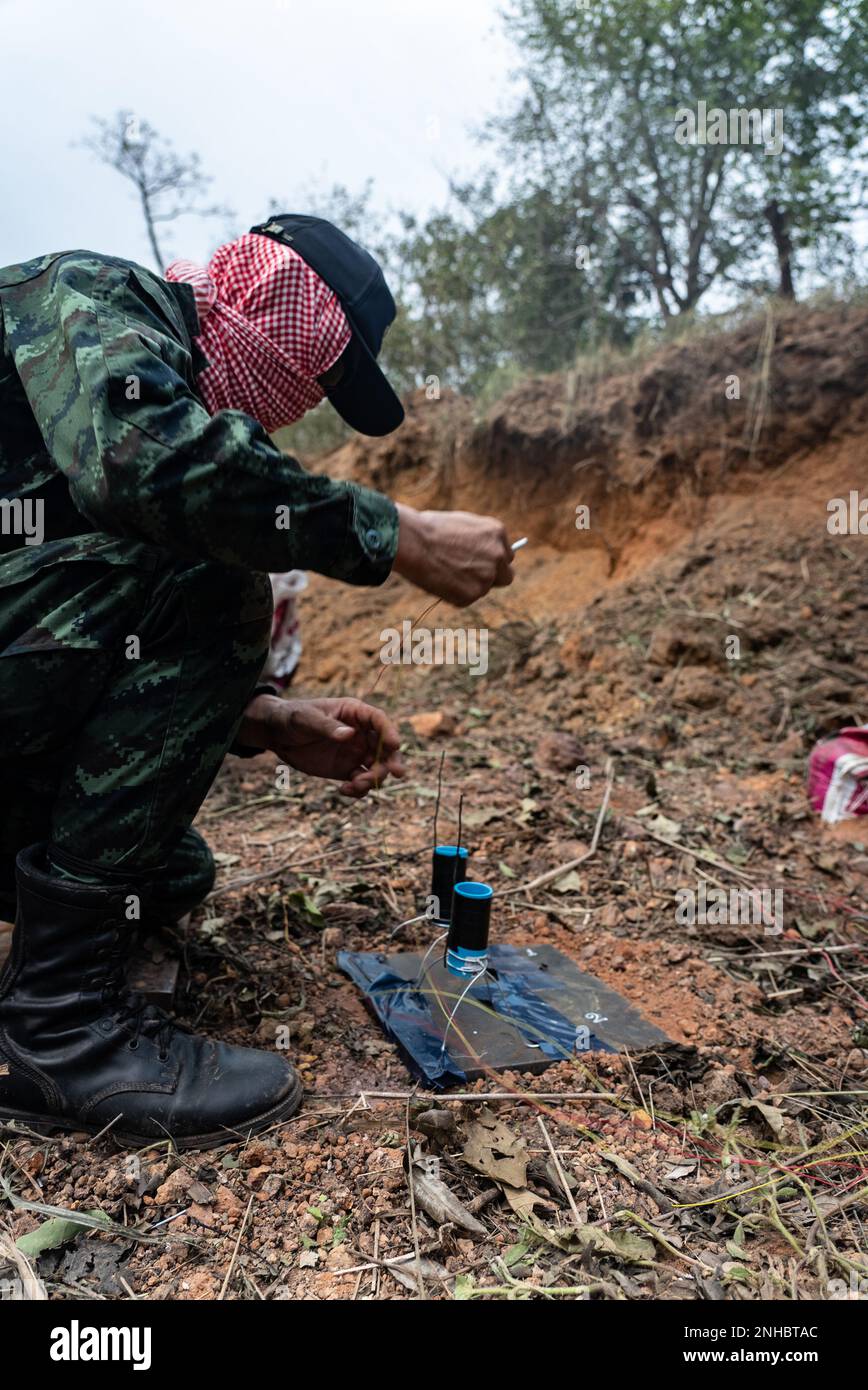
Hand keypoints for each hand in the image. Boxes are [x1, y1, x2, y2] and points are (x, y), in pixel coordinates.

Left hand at [237, 695, 405, 797]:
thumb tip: (350, 735)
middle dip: (392, 761)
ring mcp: (356, 753)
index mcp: (354, 713)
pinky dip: (359, 790)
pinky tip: (344, 790)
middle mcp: (361, 734)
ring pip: (376, 768)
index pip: (379, 720)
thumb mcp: (307, 719)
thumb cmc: (293, 718)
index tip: (395, 745)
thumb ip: (327, 727)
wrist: (278, 735)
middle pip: (385, 748)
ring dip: (372, 779)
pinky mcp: (347, 770)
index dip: (390, 732)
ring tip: (354, 785)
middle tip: (396, 773)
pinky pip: (362, 782)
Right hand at [392, 504, 513, 606]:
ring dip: (468, 586)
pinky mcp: (473, 594)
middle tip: (471, 578)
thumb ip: (478, 540)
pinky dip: (454, 595)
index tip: (481, 564)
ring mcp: (487, 576)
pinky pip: (466, 599)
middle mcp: (498, 555)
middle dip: (492, 579)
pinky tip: (439, 581)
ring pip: (483, 589)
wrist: (414, 542)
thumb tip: (480, 554)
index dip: (492, 561)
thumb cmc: (429, 529)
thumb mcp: (462, 525)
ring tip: (443, 573)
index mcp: (496, 533)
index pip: (506, 555)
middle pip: (506, 576)